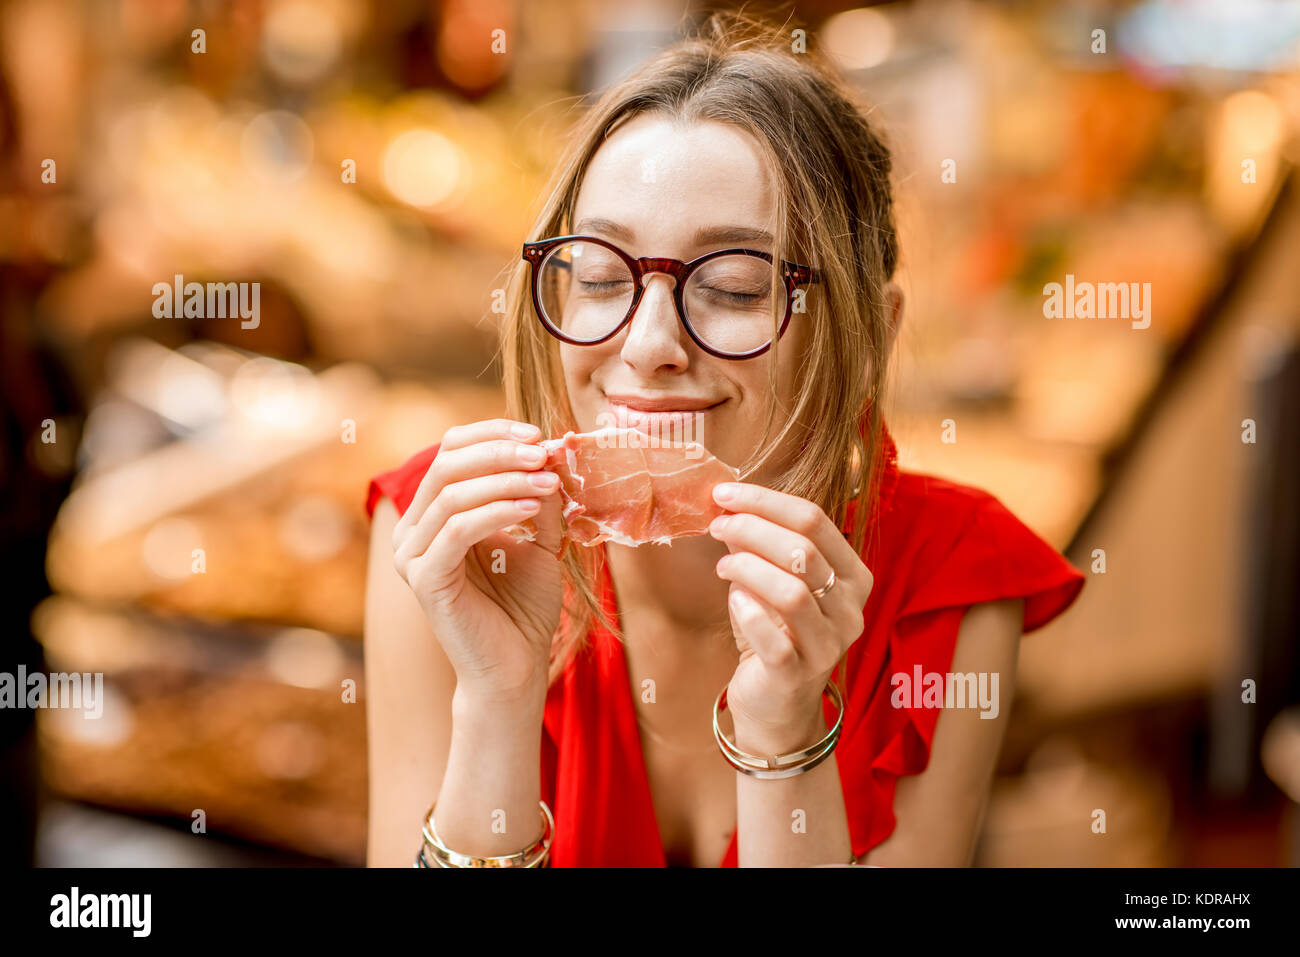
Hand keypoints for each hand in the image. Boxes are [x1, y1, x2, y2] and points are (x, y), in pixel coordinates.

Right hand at [391, 419, 565, 701]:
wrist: (515, 666)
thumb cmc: (523, 606)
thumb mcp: (538, 538)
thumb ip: (538, 497)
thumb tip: (549, 452)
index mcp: (434, 514)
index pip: (451, 451)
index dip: (492, 433)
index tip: (538, 434)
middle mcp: (413, 531)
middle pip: (447, 464)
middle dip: (500, 451)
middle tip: (543, 452)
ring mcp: (412, 555)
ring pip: (451, 493)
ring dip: (505, 479)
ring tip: (547, 481)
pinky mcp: (423, 580)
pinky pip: (457, 529)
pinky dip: (496, 510)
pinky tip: (530, 507)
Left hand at [708, 482, 873, 751]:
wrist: (776, 702)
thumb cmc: (775, 632)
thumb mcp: (770, 581)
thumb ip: (758, 544)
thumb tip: (728, 505)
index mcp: (853, 576)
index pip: (815, 520)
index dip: (766, 501)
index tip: (725, 493)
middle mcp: (850, 609)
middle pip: (803, 550)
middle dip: (752, 529)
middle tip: (717, 525)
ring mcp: (829, 645)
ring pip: (792, 591)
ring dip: (747, 568)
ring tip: (722, 565)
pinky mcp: (798, 675)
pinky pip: (774, 638)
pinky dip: (748, 613)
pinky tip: (734, 601)